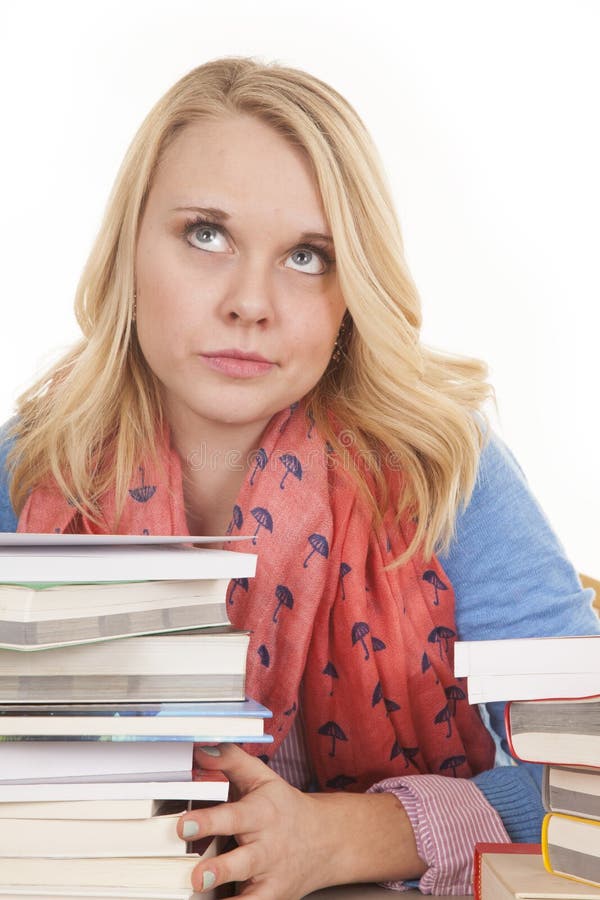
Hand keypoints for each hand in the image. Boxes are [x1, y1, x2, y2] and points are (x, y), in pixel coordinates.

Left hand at [177, 743, 424, 898]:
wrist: (327, 840)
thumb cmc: (284, 807)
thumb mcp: (262, 778)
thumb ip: (230, 761)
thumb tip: (200, 750)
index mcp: (261, 814)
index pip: (233, 816)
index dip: (208, 821)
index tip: (183, 825)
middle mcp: (267, 847)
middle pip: (243, 859)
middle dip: (219, 869)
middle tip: (196, 875)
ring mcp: (271, 876)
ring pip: (251, 892)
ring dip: (228, 892)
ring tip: (202, 891)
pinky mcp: (273, 898)